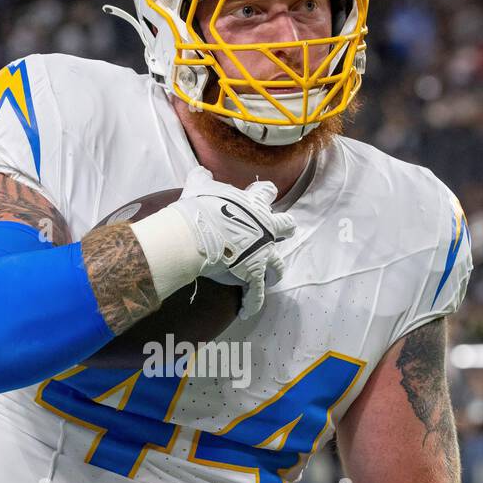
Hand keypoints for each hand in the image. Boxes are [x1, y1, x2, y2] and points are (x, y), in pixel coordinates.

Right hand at [174, 167, 295, 317]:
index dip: (265, 193)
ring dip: (276, 271)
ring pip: (278, 264)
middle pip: (285, 225)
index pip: (266, 192)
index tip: (263, 194)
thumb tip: (200, 171)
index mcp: (253, 203)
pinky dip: (253, 303)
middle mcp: (264, 227)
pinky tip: (247, 311)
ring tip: (273, 277)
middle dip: (284, 229)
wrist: (196, 233)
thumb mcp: (199, 186)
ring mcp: (262, 252)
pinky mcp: (254, 274)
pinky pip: (257, 293)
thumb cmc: (199, 208)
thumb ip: (203, 178)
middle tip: (282, 232)